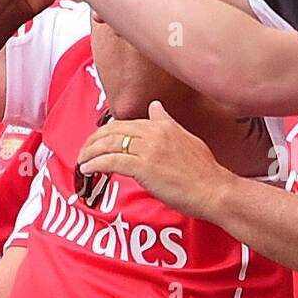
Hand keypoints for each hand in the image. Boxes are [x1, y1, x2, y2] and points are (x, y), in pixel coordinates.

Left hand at [76, 101, 235, 221]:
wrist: (215, 190)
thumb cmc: (204, 172)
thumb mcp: (187, 138)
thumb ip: (167, 122)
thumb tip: (155, 106)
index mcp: (162, 125)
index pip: (125, 123)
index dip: (107, 132)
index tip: (98, 141)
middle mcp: (153, 132)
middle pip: (112, 131)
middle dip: (93, 140)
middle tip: (84, 150)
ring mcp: (148, 149)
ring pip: (109, 144)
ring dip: (90, 153)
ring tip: (82, 160)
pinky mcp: (144, 167)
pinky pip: (112, 162)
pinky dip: (96, 164)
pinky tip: (88, 169)